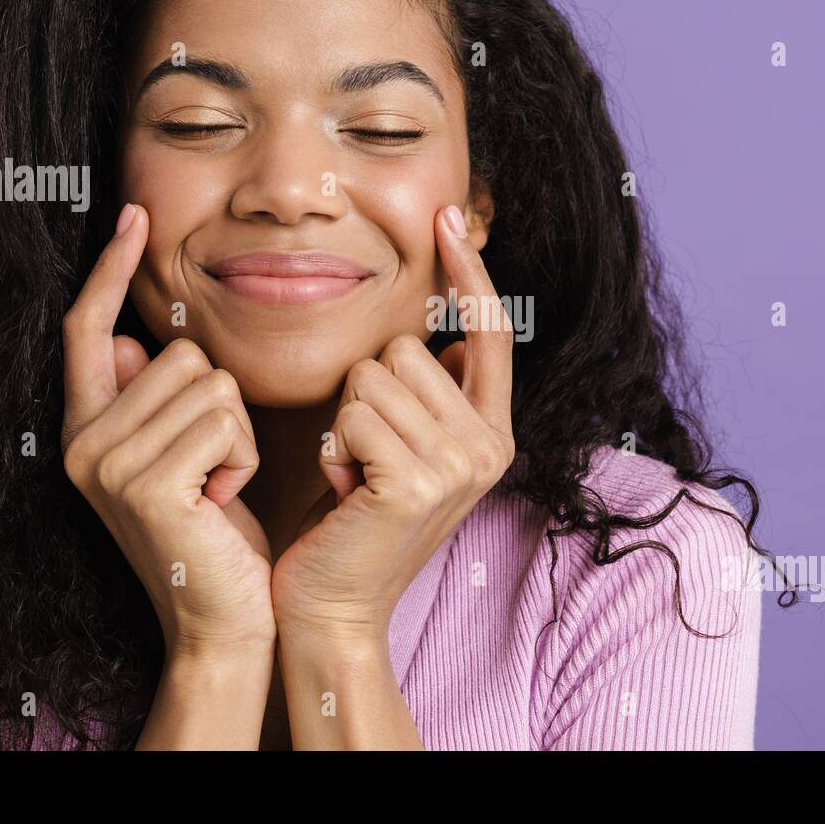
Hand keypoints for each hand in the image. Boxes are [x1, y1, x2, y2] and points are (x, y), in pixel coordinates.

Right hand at [61, 203, 274, 658]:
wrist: (224, 618)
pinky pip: (225, 420)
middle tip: (214, 469)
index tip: (134, 217)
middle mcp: (82, 442)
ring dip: (237, 435)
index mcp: (86, 429)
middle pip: (179, 352)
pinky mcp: (145, 485)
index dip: (110, 270)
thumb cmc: (218, 534)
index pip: (88, 329)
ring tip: (220, 488)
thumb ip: (154, 404)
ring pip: (210, 382)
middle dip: (222, 405)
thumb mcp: (186, 458)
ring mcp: (106, 464)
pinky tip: (225, 502)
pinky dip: (243, 458)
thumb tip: (136, 346)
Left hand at [270, 205, 515, 646]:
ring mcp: (459, 466)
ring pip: (372, 376)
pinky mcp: (415, 482)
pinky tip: (342, 490)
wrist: (331, 607)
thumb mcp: (403, 449)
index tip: (447, 216)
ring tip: (352, 474)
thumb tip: (452, 332)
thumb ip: (433, 394)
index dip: (470, 273)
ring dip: (344, 420)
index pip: (491, 332)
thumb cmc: (354, 521)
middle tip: (363, 456)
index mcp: (493, 433)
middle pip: (405, 348)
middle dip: (364, 391)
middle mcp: (489, 446)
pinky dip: (332, 447)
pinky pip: (352, 414)